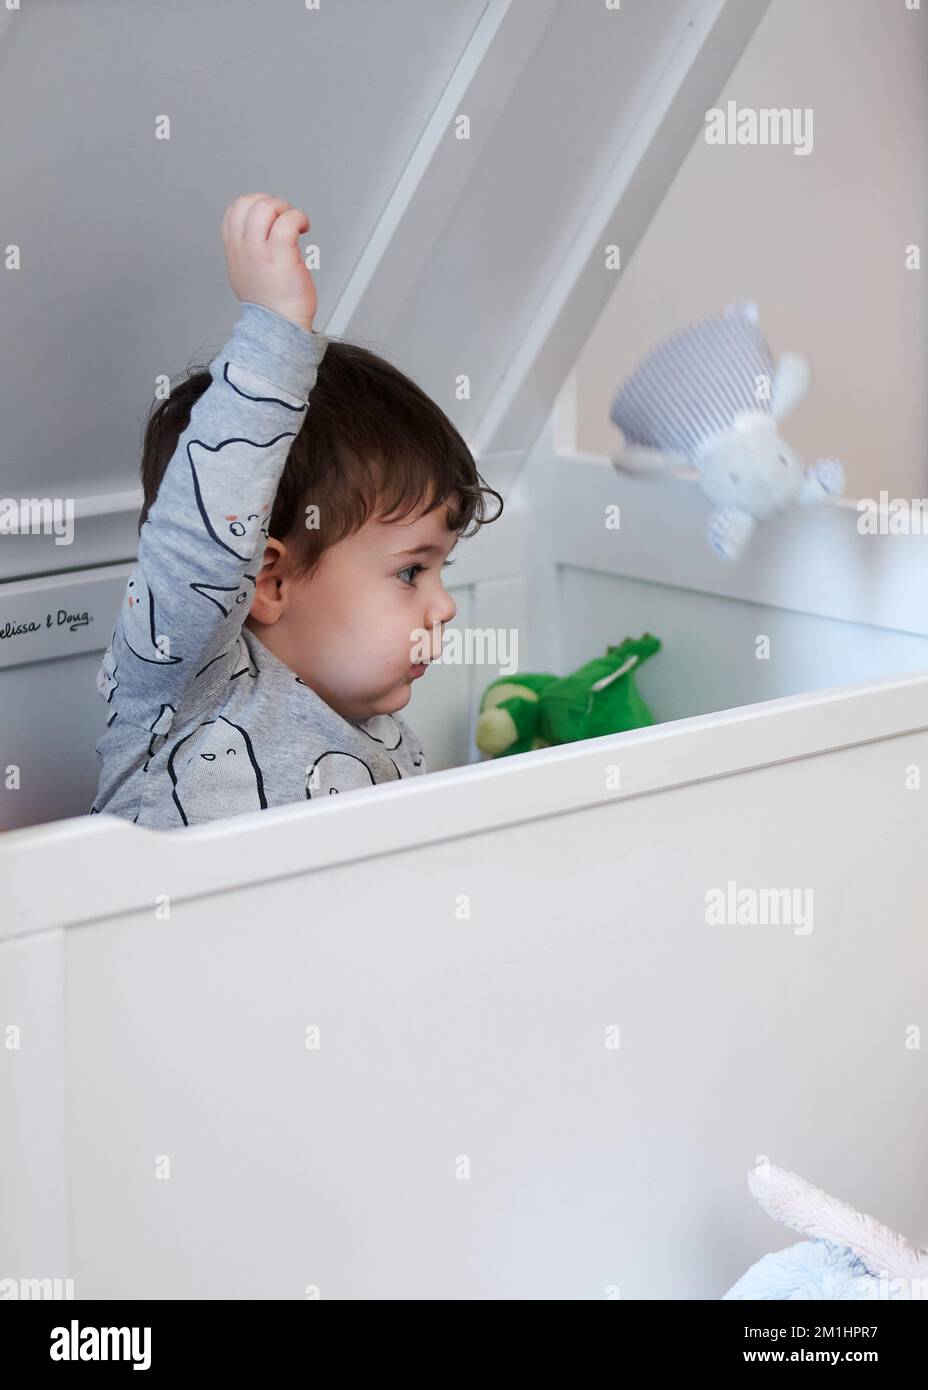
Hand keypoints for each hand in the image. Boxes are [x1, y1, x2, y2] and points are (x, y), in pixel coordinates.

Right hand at [221, 193, 317, 332]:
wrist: (280, 328)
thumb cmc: (271, 306)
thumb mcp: (245, 275)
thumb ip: (246, 252)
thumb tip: (258, 235)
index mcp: (234, 251)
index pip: (234, 210)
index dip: (254, 204)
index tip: (270, 216)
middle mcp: (243, 248)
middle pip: (248, 203)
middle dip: (271, 203)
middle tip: (285, 218)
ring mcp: (260, 251)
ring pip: (265, 207)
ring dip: (285, 208)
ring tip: (295, 223)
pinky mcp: (281, 254)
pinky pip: (288, 221)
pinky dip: (299, 217)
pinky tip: (304, 227)